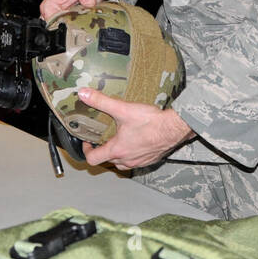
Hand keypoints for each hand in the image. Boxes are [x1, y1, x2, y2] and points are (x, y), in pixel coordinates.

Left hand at [76, 87, 195, 170]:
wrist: (174, 128)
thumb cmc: (150, 122)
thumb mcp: (122, 109)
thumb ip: (101, 101)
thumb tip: (84, 94)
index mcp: (117, 150)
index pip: (93, 159)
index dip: (86, 151)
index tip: (88, 142)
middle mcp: (127, 159)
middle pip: (107, 162)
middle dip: (103, 151)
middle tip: (103, 139)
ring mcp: (140, 161)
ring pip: (123, 164)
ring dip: (118, 156)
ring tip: (119, 142)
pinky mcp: (151, 160)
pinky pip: (137, 162)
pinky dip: (133, 155)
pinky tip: (137, 143)